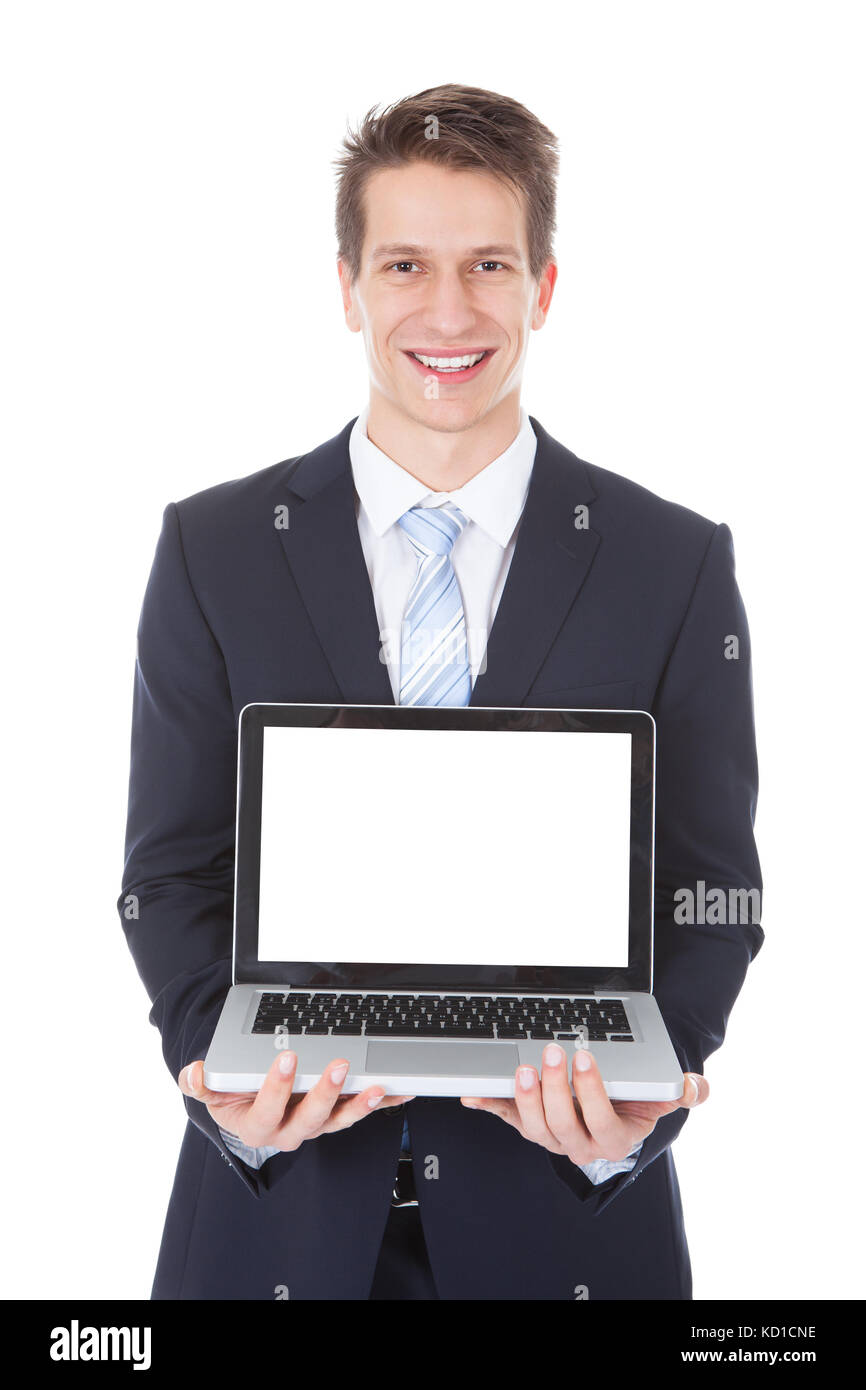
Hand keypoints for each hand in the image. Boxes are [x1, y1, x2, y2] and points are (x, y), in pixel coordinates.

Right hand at [179, 1051, 412, 1152]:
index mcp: (257, 1126)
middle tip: (339, 1066)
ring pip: (339, 1120)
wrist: (248, 1104)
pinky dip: (382, 1102)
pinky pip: (359, 1111)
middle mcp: (289, 1131)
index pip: (267, 1110)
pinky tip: (400, 1089)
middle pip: (310, 1119)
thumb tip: (193, 1073)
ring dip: (361, 1105)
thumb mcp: (210, 1090)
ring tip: (378, 1087)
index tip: (286, 1059)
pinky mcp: (334, 1114)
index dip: (277, 1088)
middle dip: (326, 1093)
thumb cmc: (232, 1094)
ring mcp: (315, 1124)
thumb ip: (199, 1083)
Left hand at [460, 1043, 706, 1165]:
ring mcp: (552, 1135)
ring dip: (525, 1098)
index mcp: (614, 1139)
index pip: (602, 1124)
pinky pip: (506, 1118)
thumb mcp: (661, 1095)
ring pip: (534, 1128)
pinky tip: (472, 1093)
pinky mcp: (528, 1122)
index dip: (591, 1094)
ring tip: (523, 1067)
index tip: (585, 1059)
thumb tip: (696, 1086)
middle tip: (552, 1053)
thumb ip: (681, 1090)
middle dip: (555, 1089)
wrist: (614, 1107)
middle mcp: (580, 1144)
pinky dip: (488, 1105)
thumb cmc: (634, 1098)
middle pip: (562, 1126)